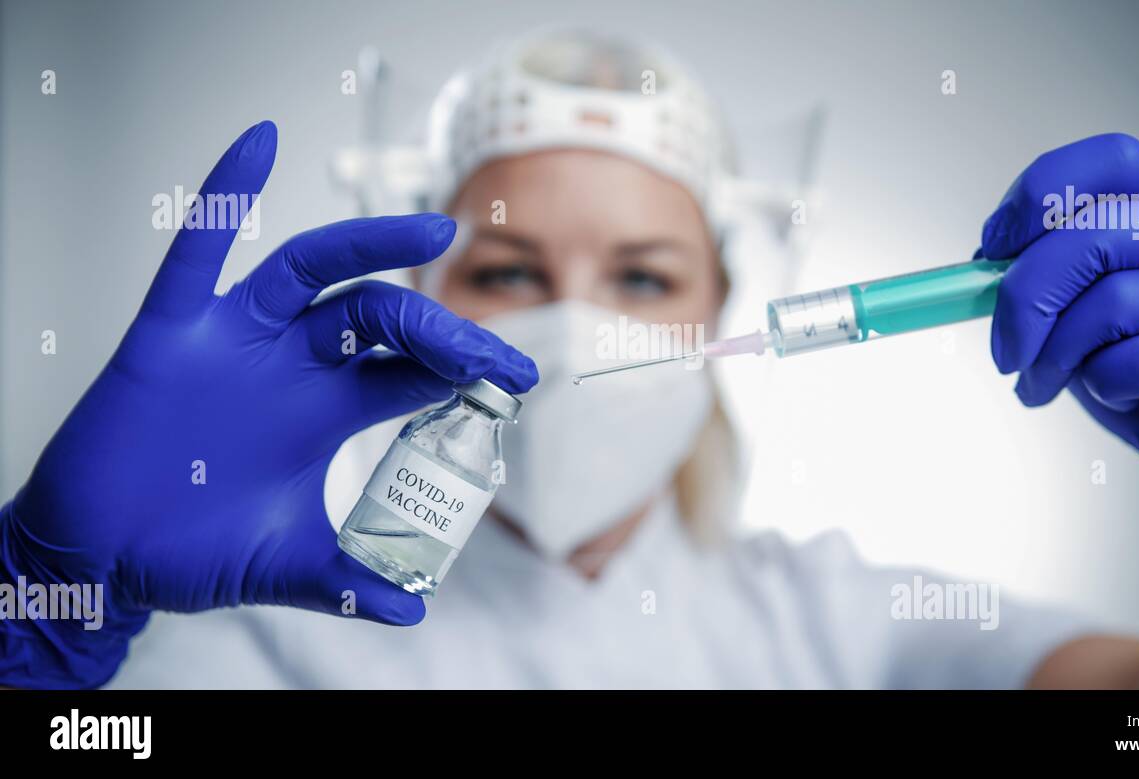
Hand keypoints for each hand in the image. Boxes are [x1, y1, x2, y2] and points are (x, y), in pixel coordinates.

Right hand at [0, 121, 537, 687]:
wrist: (101, 557)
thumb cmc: (188, 551)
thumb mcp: (286, 567)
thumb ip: (348, 583)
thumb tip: (412, 609)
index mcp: (326, 412)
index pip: (411, 375)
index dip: (466, 372)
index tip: (522, 382)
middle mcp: (292, 366)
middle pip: (379, 321)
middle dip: (440, 331)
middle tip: (495, 354)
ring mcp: (235, 342)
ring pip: (309, 272)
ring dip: (368, 245)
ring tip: (433, 229)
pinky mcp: (171, 333)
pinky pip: (194, 252)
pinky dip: (221, 194)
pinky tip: (258, 142)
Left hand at [980, 133, 1138, 562]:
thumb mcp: (1088, 311)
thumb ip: (1051, 277)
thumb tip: (980, 267)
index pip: (1109, 161)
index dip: (1038, 195)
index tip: (992, 248)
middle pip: (1097, 233)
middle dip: (1025, 296)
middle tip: (1005, 348)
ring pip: (1114, 301)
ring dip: (1056, 353)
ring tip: (1044, 383)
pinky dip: (1103, 385)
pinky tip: (1112, 395)